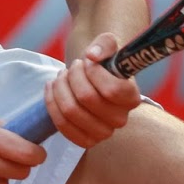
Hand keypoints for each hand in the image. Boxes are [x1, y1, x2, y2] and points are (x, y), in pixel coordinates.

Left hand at [43, 31, 142, 147]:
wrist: (91, 77)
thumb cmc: (101, 61)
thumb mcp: (107, 44)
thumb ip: (104, 44)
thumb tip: (92, 55)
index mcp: (131, 98)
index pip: (112, 90)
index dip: (94, 72)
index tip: (88, 61)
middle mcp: (121, 119)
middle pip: (86, 98)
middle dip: (73, 76)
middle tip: (73, 66)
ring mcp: (103, 133)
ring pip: (71, 111)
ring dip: (60, 87)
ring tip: (62, 76)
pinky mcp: (85, 140)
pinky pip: (62, 125)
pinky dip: (52, 103)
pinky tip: (52, 88)